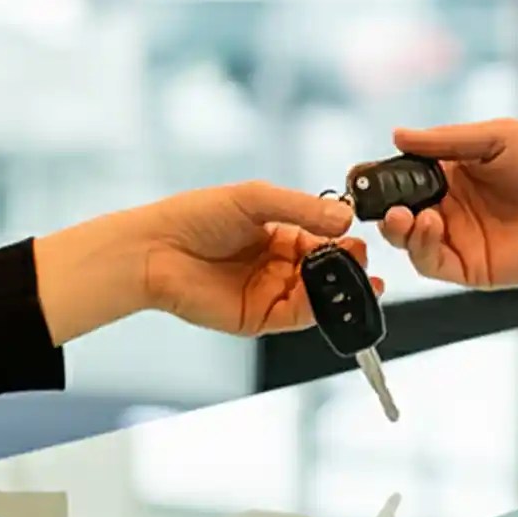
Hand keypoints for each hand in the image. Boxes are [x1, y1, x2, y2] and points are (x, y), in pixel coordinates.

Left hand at [34, 181, 381, 344]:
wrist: (154, 251)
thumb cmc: (196, 216)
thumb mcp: (255, 198)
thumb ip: (302, 208)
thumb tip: (345, 218)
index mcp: (279, 233)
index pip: (324, 240)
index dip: (344, 242)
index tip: (359, 239)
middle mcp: (278, 264)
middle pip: (327, 270)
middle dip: (349, 268)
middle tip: (362, 262)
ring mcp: (269, 292)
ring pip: (317, 296)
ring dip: (340, 291)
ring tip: (358, 282)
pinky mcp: (259, 318)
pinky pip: (298, 316)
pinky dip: (317, 309)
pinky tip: (328, 296)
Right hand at [375, 118, 517, 304]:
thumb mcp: (500, 137)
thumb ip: (447, 141)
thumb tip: (397, 134)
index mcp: (457, 170)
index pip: (405, 173)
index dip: (380, 174)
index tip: (359, 173)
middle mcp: (454, 205)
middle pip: (399, 209)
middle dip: (379, 205)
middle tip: (368, 198)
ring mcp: (462, 238)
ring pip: (410, 239)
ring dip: (398, 228)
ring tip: (405, 214)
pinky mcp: (473, 268)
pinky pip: (433, 263)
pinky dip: (421, 246)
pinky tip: (429, 225)